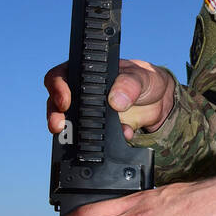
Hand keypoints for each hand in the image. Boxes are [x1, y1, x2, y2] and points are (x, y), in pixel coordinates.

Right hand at [45, 58, 175, 140]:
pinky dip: (104, 143)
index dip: (57, 88)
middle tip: (59, 126)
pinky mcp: (98, 132)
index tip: (65, 102)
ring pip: (68, 125)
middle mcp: (80, 93)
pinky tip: (123, 136)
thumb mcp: (141, 76)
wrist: (161, 102)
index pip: (60, 77)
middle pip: (56, 104)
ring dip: (70, 135)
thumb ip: (130, 84)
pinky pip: (92, 140)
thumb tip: (115, 101)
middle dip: (54, 116)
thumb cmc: (146, 80)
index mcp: (85, 72)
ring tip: (78, 141)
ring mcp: (87, 114)